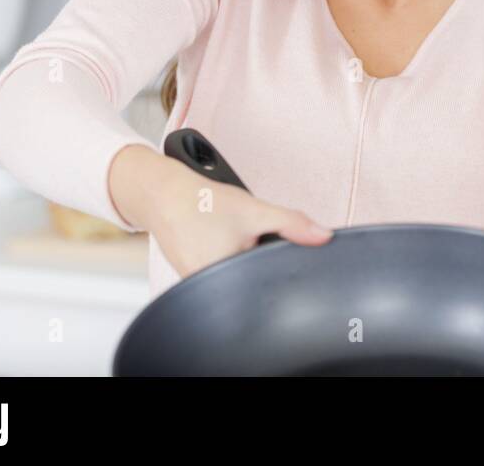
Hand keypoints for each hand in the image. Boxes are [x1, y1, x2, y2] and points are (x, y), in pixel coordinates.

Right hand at [110, 145, 333, 277]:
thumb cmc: (199, 203)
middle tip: (236, 230)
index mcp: (224, 281)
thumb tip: (322, 237)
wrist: (161, 194)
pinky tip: (216, 236)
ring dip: (241, 255)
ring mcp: (197, 285)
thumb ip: (292, 224)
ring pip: (237, 274)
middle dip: (256, 256)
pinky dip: (227, 254)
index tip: (260, 240)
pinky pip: (221, 270)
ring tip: (223, 231)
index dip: (274, 263)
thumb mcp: (255, 211)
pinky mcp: (191, 276)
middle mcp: (207, 289)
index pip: (267, 286)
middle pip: (252, 280)